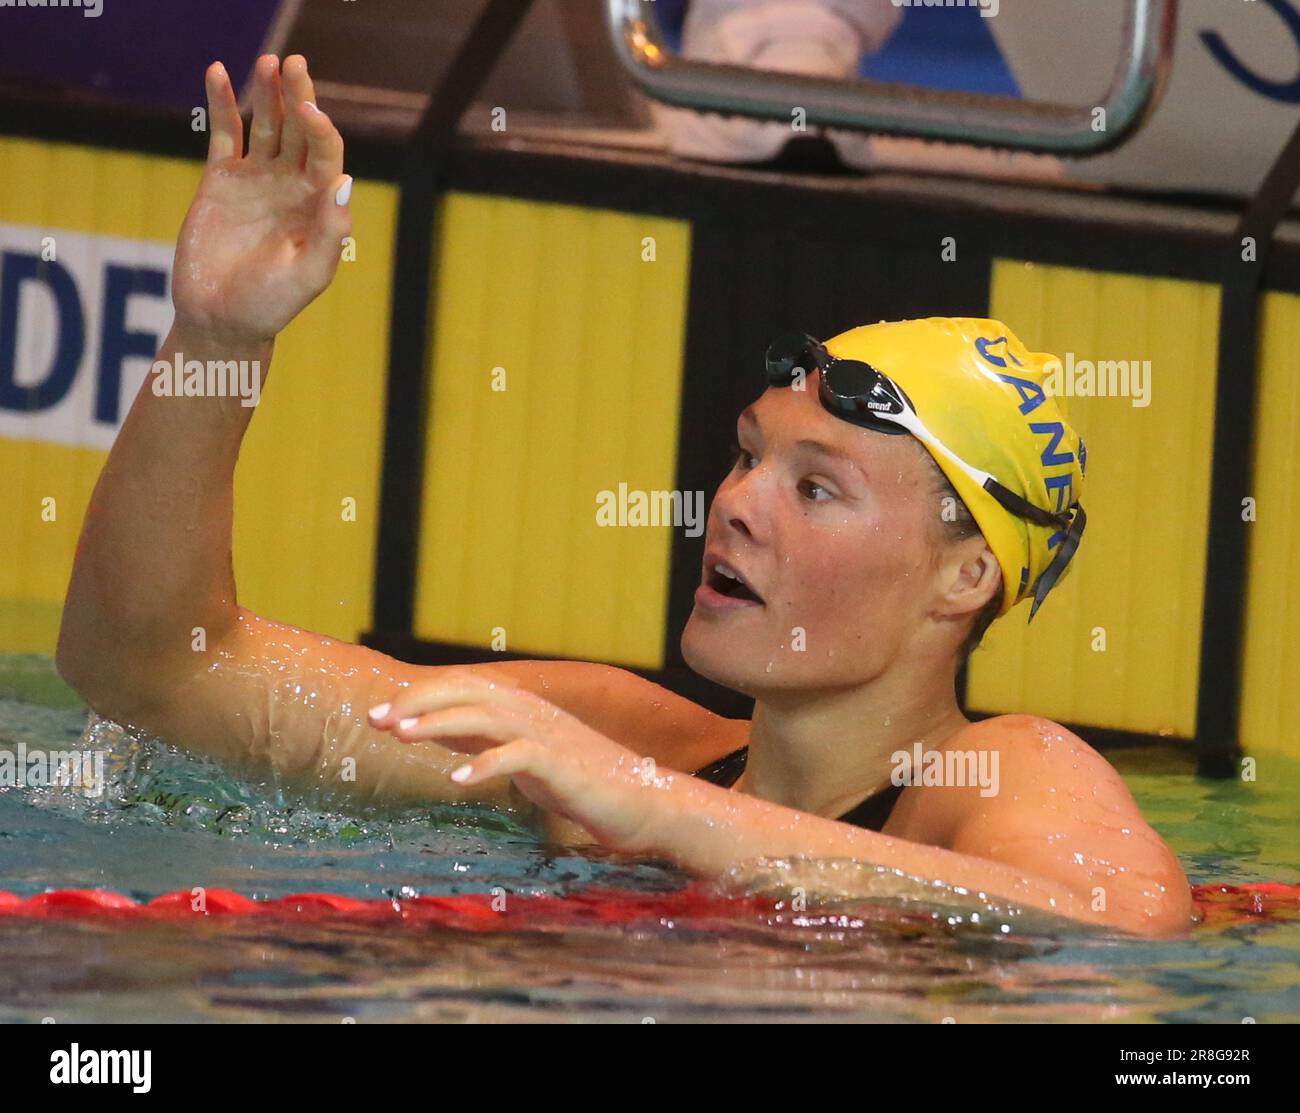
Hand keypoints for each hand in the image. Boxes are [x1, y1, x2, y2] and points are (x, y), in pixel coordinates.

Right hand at [172, 54, 351, 347]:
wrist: (221, 320)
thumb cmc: (271, 305)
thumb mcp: (308, 275)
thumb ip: (330, 233)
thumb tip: (345, 182)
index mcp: (320, 205)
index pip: (326, 154)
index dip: (320, 129)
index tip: (308, 109)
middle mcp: (292, 186)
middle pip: (300, 130)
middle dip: (298, 96)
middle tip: (294, 62)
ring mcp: (258, 180)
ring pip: (267, 125)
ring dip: (266, 93)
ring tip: (266, 62)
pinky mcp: (221, 180)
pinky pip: (225, 134)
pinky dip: (222, 104)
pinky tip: (219, 73)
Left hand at [367, 672, 673, 851]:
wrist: (647, 803)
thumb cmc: (585, 784)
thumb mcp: (526, 758)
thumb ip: (488, 740)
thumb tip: (438, 730)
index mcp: (524, 710)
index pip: (465, 686)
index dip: (420, 696)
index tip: (378, 714)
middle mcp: (534, 714)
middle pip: (469, 691)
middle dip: (418, 701)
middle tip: (375, 719)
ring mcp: (550, 736)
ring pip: (487, 715)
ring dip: (440, 723)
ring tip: (401, 737)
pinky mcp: (564, 765)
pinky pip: (519, 756)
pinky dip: (486, 764)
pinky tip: (457, 780)